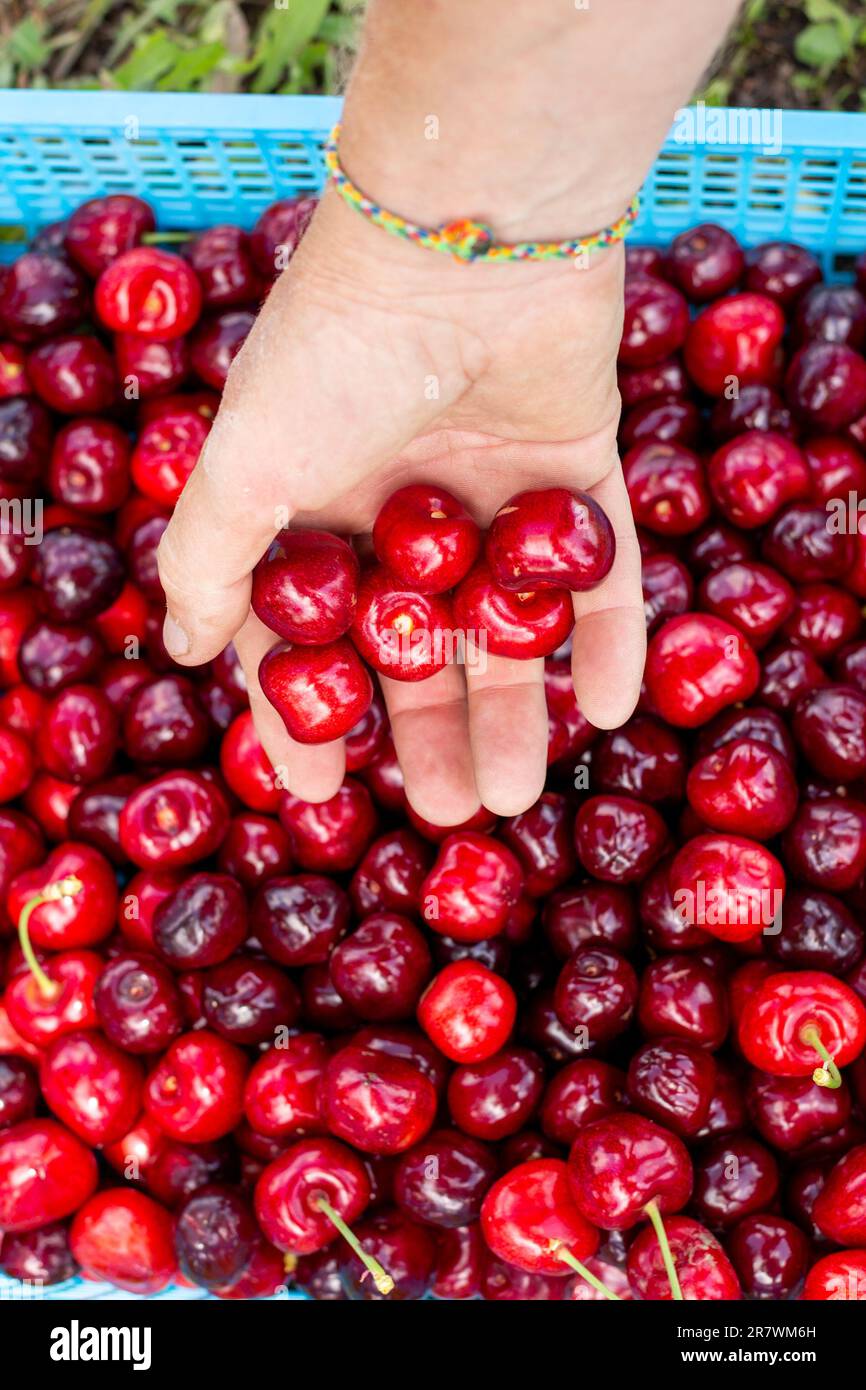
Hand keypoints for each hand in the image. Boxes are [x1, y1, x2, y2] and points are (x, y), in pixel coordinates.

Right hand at [157, 192, 644, 822]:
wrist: (470, 234)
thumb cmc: (339, 352)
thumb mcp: (246, 464)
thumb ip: (209, 559)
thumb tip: (182, 651)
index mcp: (319, 505)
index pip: (309, 634)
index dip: (306, 712)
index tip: (315, 789)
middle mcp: (405, 507)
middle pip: (418, 646)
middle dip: (427, 734)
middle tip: (445, 812)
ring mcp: (494, 492)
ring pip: (506, 625)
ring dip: (512, 712)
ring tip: (515, 797)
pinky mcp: (578, 468)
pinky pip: (599, 571)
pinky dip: (608, 638)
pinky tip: (607, 711)